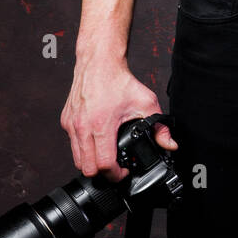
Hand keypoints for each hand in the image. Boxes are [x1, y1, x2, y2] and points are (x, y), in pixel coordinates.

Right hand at [60, 57, 177, 182]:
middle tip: (115, 168)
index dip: (115, 175)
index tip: (124, 172)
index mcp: (101, 125)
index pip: (103, 165)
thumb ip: (160, 127)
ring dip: (91, 162)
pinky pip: (73, 144)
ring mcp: (72, 125)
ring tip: (106, 157)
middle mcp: (82, 127)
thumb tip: (170, 145)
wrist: (99, 62)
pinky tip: (97, 141)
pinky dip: (84, 148)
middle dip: (103, 173)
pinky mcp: (66, 121)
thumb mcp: (146, 103)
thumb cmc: (120, 81)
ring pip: (77, 160)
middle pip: (87, 169)